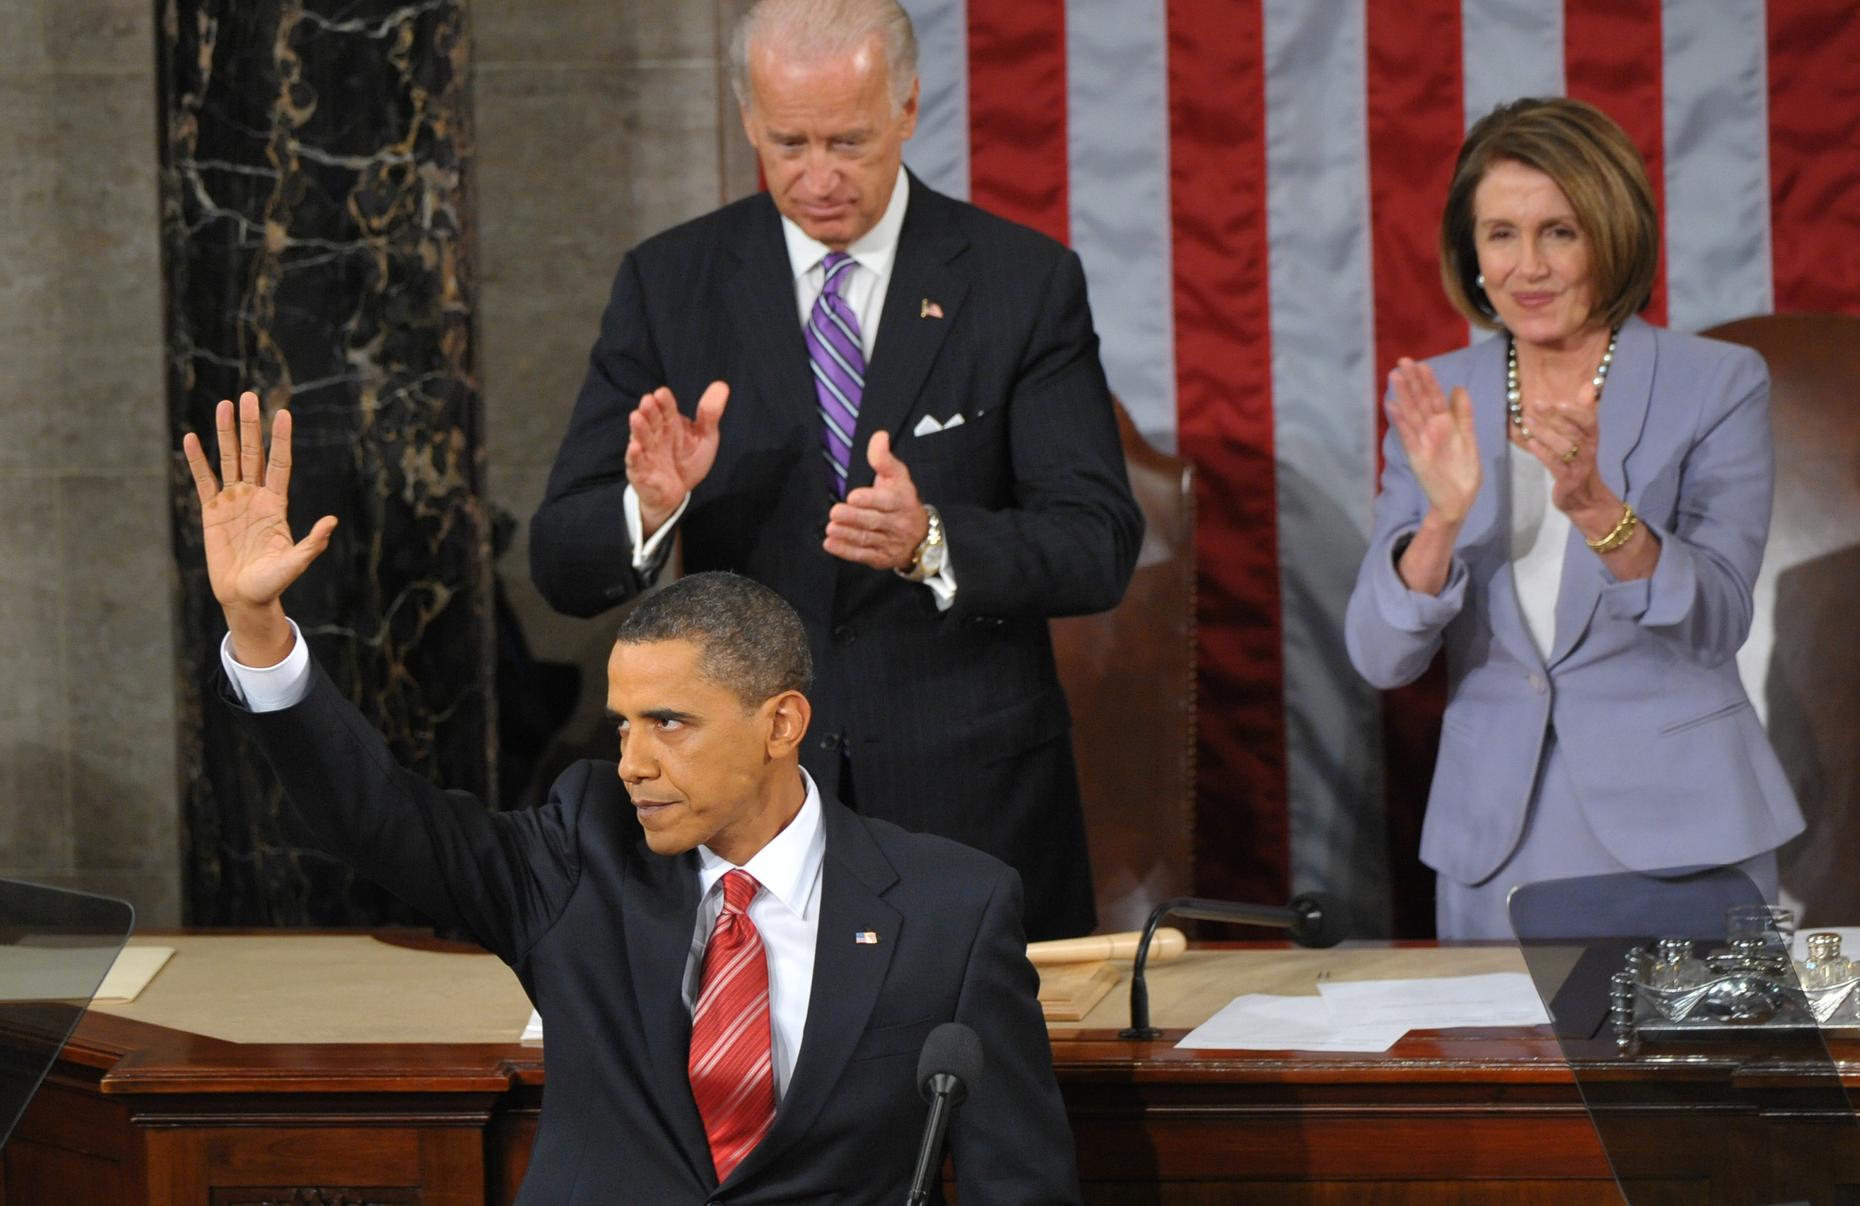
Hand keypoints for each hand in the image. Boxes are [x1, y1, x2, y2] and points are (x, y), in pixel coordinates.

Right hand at [182, 392, 336, 664]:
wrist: (245, 597)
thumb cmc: (273, 583)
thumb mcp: (295, 563)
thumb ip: (312, 543)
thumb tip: (331, 522)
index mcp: (277, 504)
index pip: (279, 463)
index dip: (281, 439)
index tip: (283, 413)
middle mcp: (255, 496)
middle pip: (252, 453)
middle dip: (251, 425)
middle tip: (248, 395)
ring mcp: (233, 502)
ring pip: (228, 460)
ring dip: (225, 433)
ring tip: (223, 405)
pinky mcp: (211, 512)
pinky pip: (203, 481)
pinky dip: (197, 460)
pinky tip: (192, 438)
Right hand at [625, 381, 728, 536]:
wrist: (678, 492)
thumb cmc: (688, 460)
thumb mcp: (705, 437)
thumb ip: (710, 414)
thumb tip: (722, 385)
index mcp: (670, 423)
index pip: (666, 408)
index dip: (664, 401)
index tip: (662, 393)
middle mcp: (656, 435)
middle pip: (652, 420)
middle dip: (649, 411)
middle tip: (648, 401)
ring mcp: (646, 452)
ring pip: (641, 438)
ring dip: (638, 428)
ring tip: (636, 416)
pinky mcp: (640, 472)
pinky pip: (636, 463)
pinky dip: (634, 455)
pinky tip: (635, 447)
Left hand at [824, 432, 929, 569]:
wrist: (921, 537)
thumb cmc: (901, 500)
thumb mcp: (897, 477)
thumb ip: (884, 458)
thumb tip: (879, 435)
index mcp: (902, 501)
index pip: (887, 501)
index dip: (870, 499)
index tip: (853, 496)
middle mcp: (898, 524)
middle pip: (874, 521)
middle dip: (854, 518)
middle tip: (835, 513)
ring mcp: (890, 543)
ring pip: (867, 539)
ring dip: (847, 534)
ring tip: (831, 528)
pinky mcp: (881, 558)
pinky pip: (863, 555)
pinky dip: (846, 551)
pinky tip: (830, 544)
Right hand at [1388, 358, 1481, 523]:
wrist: (1459, 500)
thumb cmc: (1464, 472)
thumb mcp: (1469, 439)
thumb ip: (1463, 414)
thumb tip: (1459, 388)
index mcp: (1445, 425)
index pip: (1434, 398)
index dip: (1428, 381)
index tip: (1421, 364)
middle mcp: (1431, 430)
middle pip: (1420, 401)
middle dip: (1412, 382)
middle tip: (1403, 361)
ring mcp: (1422, 441)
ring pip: (1412, 414)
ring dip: (1403, 396)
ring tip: (1394, 377)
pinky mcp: (1417, 456)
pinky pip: (1408, 435)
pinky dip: (1400, 421)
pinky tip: (1393, 406)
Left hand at [1512, 383, 1614, 522]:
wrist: (1585, 499)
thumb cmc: (1579, 463)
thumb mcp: (1583, 438)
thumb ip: (1582, 413)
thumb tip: (1587, 386)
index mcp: (1592, 437)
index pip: (1588, 420)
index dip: (1574, 410)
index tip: (1557, 401)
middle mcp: (1589, 449)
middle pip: (1572, 430)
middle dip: (1554, 416)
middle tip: (1535, 404)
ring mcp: (1579, 465)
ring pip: (1563, 446)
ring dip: (1544, 432)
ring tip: (1527, 421)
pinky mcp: (1569, 479)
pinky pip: (1555, 464)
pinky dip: (1542, 452)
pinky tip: (1530, 443)